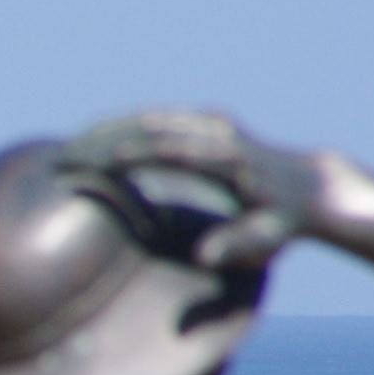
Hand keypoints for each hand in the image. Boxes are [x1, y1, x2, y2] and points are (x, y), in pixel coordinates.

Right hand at [55, 110, 327, 271]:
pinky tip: (93, 142)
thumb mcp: (266, 241)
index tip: (93, 164)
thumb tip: (203, 256)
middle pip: (151, 127)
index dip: (131, 155)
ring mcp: (210, 122)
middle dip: (103, 141)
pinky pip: (155, 120)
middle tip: (62, 159)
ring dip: (105, 131)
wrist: (311, 187)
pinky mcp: (204, 121)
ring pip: (148, 118)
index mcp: (230, 160)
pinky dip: (121, 128)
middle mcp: (218, 132)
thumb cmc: (282, 223)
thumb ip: (234, 245)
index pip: (172, 150)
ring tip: (65, 151)